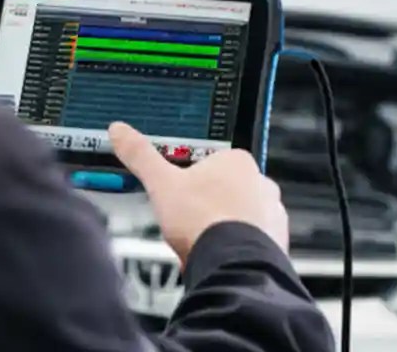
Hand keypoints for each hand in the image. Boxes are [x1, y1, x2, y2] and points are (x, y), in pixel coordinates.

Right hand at [110, 122, 288, 265]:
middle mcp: (261, 183)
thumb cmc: (203, 220)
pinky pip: (251, 242)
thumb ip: (140, 155)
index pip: (209, 164)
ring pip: (238, 218)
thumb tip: (120, 131)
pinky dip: (234, 249)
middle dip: (204, 208)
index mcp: (236, 161)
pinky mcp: (276, 242)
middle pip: (224, 192)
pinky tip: (216, 257)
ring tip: (200, 244)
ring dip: (220, 229)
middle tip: (186, 224)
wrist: (233, 265)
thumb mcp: (161, 183)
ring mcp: (272, 213)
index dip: (188, 184)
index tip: (177, 198)